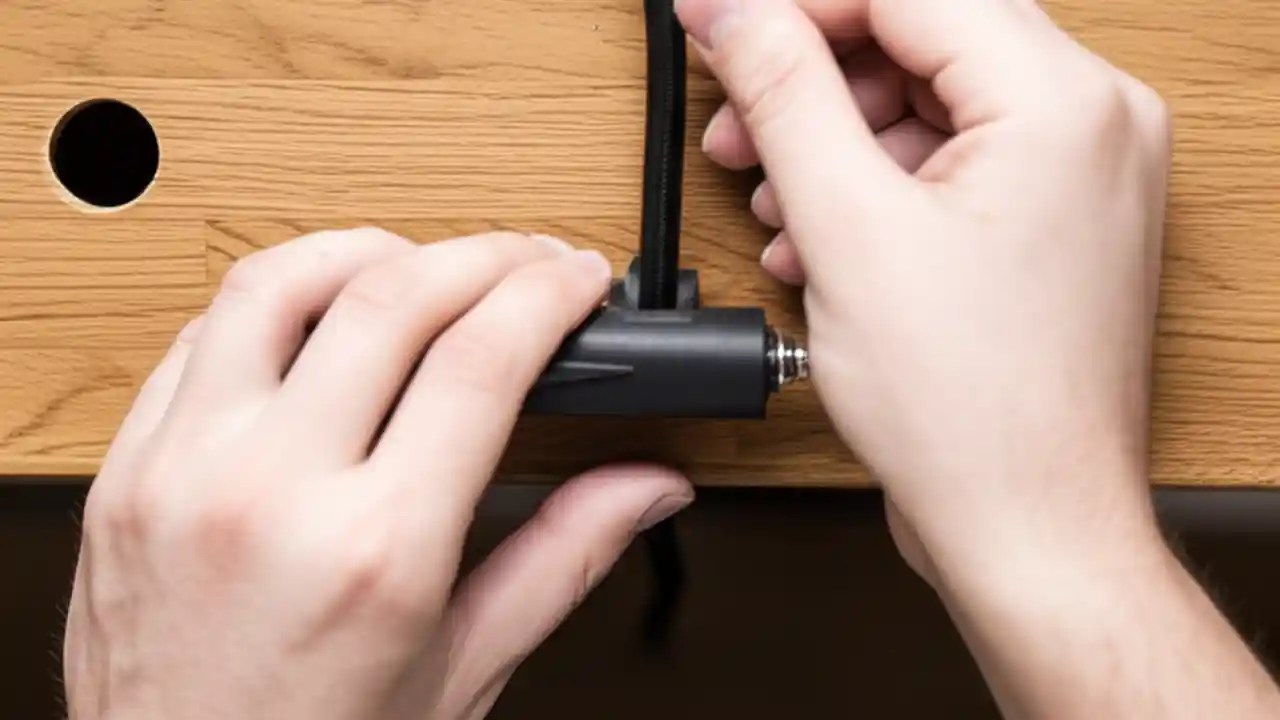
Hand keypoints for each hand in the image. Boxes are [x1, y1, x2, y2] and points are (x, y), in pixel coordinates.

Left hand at [64, 229, 692, 719]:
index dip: (547, 295)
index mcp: (373, 553)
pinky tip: (319, 317)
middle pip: (393, 296)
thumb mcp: (463, 669)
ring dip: (369, 249)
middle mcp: (268, 494)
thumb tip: (645, 489)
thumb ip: (564, 558)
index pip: (481, 361)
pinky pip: (197, 336)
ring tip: (424, 265)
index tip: (576, 280)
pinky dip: (274, 301)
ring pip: (276, 283)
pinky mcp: (125, 473)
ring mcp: (182, 472)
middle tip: (526, 262)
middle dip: (484, 254)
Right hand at [678, 0, 1170, 584]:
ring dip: (836, 138)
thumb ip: (783, 94)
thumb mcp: (848, 228)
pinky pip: (953, 163)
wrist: (1027, 527)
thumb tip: (734, 12)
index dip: (793, 5)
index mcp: (1063, 102)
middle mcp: (1094, 124)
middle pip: (921, 38)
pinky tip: (819, 236)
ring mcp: (1080, 176)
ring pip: (931, 104)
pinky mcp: (1052, 223)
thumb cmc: (973, 411)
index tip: (718, 19)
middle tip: (736, 116)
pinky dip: (877, 185)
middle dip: (812, 80)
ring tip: (772, 194)